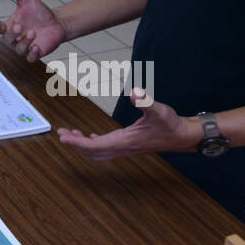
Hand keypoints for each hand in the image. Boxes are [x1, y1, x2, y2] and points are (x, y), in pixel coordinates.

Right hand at [0, 0, 66, 61]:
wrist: (57, 22)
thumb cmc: (40, 13)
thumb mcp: (27, 0)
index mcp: (9, 25)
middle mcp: (15, 38)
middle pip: (6, 40)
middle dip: (11, 34)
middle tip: (19, 27)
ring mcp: (24, 46)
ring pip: (18, 50)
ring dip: (24, 42)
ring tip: (33, 33)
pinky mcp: (35, 52)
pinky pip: (30, 58)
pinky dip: (31, 54)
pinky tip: (36, 47)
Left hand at [56, 89, 189, 159]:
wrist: (183, 136)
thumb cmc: (171, 124)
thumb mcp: (160, 110)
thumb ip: (146, 101)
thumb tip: (135, 92)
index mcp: (126, 141)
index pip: (96, 146)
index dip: (78, 142)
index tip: (63, 137)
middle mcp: (123, 147)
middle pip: (93, 152)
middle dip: (76, 144)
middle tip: (61, 134)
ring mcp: (125, 148)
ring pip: (98, 152)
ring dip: (83, 145)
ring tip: (70, 135)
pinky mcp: (128, 145)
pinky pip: (106, 148)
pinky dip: (94, 144)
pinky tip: (91, 136)